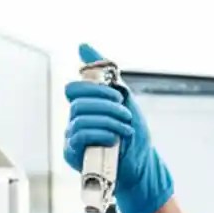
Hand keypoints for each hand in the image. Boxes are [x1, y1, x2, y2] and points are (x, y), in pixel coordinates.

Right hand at [63, 43, 173, 212]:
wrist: (141, 166)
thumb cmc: (132, 135)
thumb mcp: (124, 98)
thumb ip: (105, 73)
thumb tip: (83, 45)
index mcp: (85, 106)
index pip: (74, 88)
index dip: (94, 88)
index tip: (117, 95)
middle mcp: (75, 120)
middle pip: (78, 101)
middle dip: (107, 105)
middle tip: (125, 113)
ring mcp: (73, 137)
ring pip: (80, 117)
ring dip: (109, 120)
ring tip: (126, 129)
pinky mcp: (73, 154)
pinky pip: (80, 135)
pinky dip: (101, 133)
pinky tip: (115, 139)